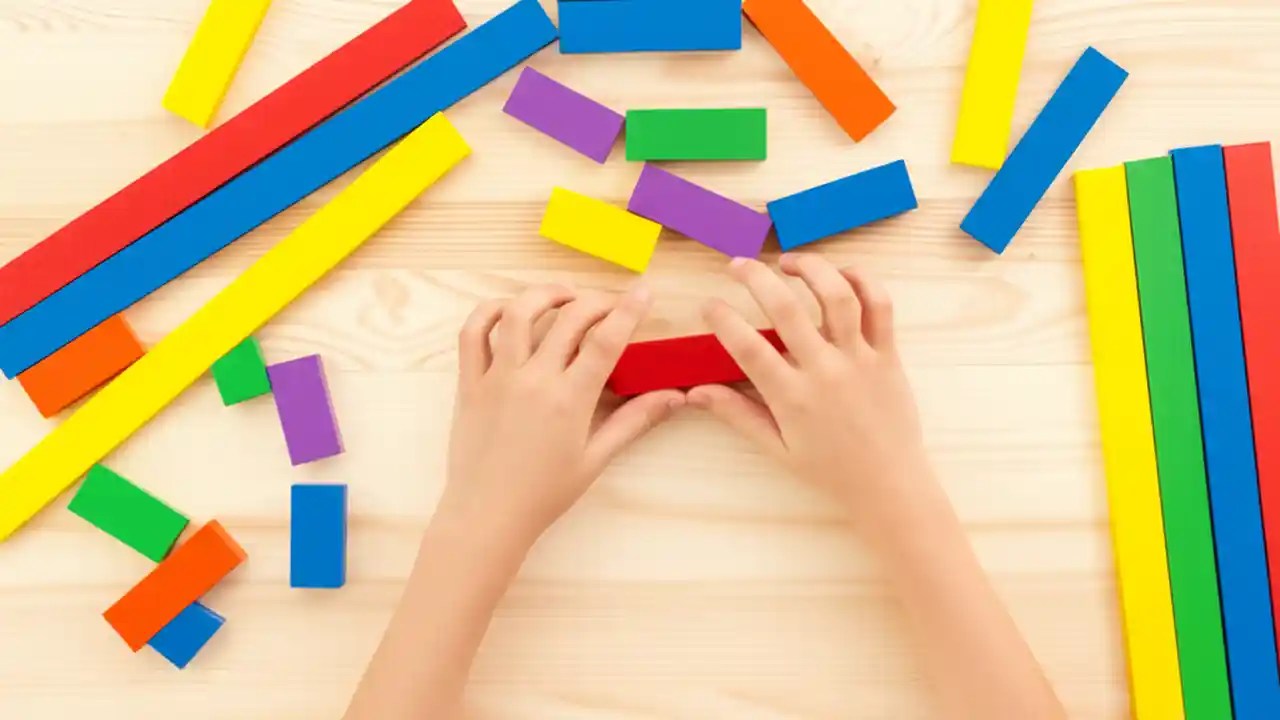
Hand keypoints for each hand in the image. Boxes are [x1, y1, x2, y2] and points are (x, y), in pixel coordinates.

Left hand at [438, 284, 684, 550]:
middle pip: (569, 318)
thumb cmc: (544, 494)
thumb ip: (634, 421)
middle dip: (596, 301)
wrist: (487, 515)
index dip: (628, 310)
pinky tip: (511, 309)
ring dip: (545, 294)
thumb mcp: (595, 459)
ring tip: (563, 296)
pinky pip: (473, 333)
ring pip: (519, 313)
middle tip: (609, 304)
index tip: (644, 292)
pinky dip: (490, 310)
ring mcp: (497, 377)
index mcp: (569, 400)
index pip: (606, 340)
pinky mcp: (469, 382)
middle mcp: (533, 380)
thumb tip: (675, 396)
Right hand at [688, 255, 929, 527]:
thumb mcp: (776, 448)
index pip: (747, 346)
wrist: (889, 485)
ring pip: (836, 295)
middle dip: (755, 277)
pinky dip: (861, 281)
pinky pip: (879, 305)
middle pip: (786, 308)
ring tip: (788, 262)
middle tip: (736, 265)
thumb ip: (737, 414)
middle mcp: (825, 371)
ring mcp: (860, 358)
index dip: (722, 319)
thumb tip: (694, 392)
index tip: (708, 305)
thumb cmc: (829, 470)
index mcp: (792, 397)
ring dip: (810, 268)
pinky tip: (839, 275)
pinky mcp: (889, 354)